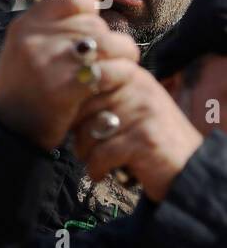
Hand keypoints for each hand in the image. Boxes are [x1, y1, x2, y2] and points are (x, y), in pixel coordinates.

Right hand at [0, 0, 139, 151]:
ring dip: (122, 53)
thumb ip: (58, 18)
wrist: (11, 129)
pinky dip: (118, 74)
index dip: (90, 3)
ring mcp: (48, 62)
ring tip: (123, 64)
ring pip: (103, 42)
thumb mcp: (31, 46)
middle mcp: (34, 39)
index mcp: (25, 25)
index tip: (97, 14)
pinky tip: (116, 80)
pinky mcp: (64, 88)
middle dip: (109, 36)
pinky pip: (106, 70)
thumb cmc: (26, 85)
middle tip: (116, 51)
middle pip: (91, 23)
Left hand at [71, 62, 202, 201]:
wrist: (190, 170)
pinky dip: (96, 168)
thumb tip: (57, 99)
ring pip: (88, 130)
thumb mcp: (130, 106)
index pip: (85, 77)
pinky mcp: (145, 139)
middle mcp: (138, 87)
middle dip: (75, 131)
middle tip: (84, 146)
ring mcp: (143, 111)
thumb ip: (102, 96)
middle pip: (82, 106)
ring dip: (85, 152)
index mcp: (131, 74)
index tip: (71, 120)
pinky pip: (101, 153)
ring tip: (94, 159)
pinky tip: (101, 173)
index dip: (71, 103)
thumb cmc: (150, 139)